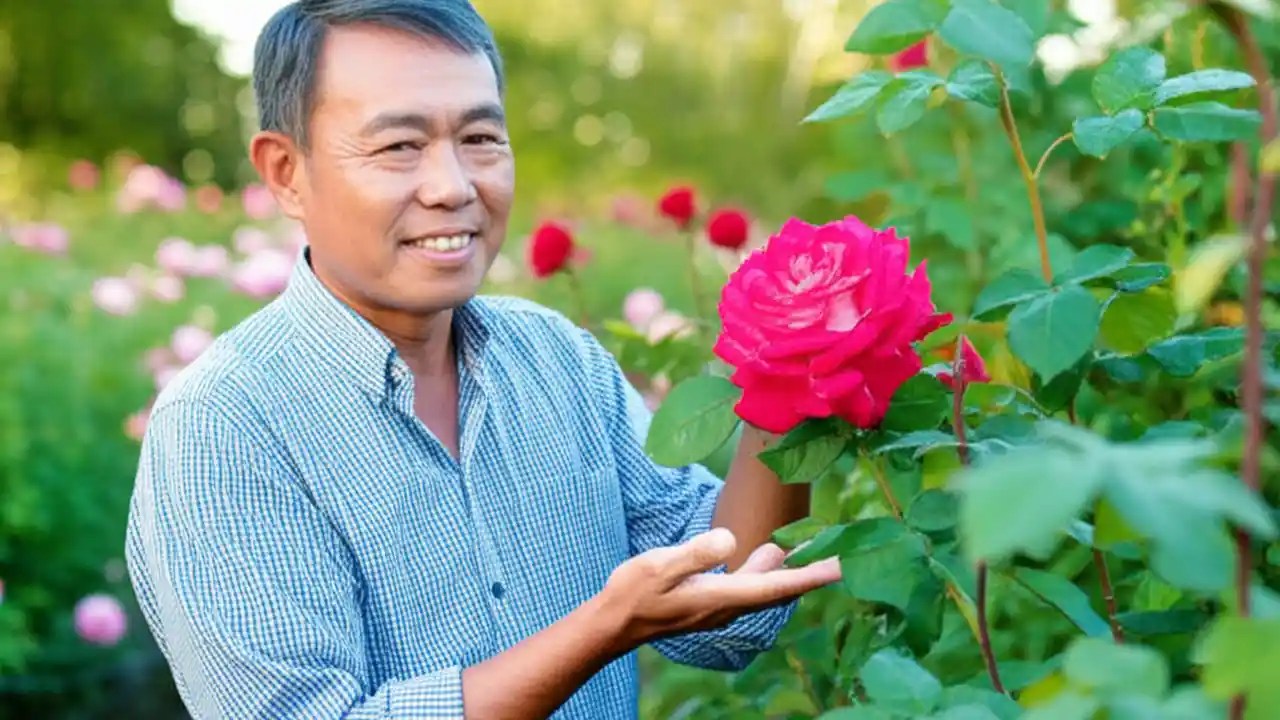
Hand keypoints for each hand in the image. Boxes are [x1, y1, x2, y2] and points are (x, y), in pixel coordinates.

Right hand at [598, 527, 841, 651]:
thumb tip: (730, 538)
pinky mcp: (711, 601)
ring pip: (767, 586)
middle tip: (844, 554)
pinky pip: (750, 584)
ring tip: (816, 548)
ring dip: (792, 569)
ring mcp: (720, 605)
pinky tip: (769, 552)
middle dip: (812, 571)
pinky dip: (767, 569)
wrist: (614, 624)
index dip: (812, 575)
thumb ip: (696, 553)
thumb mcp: (659, 566)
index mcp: (722, 596)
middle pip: (780, 587)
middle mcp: (728, 605)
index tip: (843, 566)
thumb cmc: (634, 593)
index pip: (777, 586)